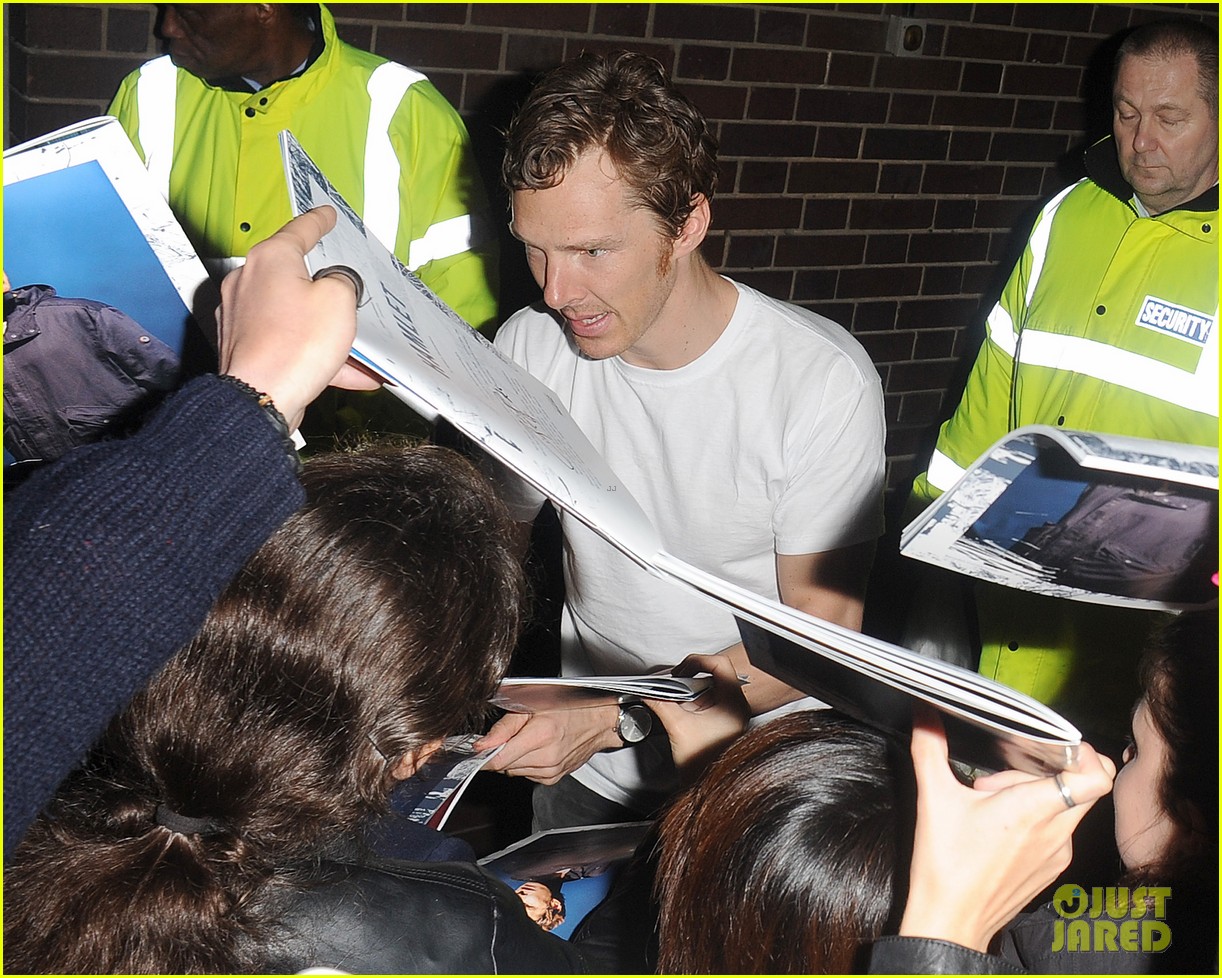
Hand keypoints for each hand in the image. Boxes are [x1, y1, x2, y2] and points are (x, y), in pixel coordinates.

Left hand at [216, 206, 380, 429]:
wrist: (261, 398)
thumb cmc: (298, 344)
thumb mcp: (339, 301)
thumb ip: (343, 282)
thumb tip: (337, 284)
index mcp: (270, 259)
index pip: (299, 230)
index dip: (319, 221)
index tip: (326, 214)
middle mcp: (248, 280)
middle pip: (293, 274)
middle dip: (324, 288)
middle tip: (346, 292)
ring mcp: (241, 314)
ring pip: (292, 313)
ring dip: (324, 329)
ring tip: (356, 349)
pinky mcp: (242, 345)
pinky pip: (285, 341)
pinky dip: (312, 352)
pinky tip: (346, 373)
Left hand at [474, 704, 621, 783]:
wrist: (599, 722)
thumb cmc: (570, 707)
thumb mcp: (534, 705)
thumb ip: (504, 726)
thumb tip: (481, 745)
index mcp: (541, 735)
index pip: (499, 759)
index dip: (483, 756)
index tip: (476, 751)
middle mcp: (546, 758)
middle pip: (504, 766)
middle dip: (500, 752)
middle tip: (512, 734)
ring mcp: (551, 771)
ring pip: (514, 771)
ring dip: (514, 758)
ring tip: (528, 739)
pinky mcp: (553, 778)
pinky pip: (527, 775)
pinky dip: (526, 763)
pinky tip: (537, 749)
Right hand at [647, 653, 749, 777]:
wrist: (708, 788)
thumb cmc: (702, 765)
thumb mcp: (678, 728)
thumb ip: (662, 704)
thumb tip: (649, 692)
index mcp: (733, 703)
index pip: (719, 665)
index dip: (697, 661)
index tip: (680, 670)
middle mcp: (738, 706)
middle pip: (715, 674)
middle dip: (690, 678)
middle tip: (674, 684)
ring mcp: (734, 713)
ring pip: (712, 687)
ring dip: (691, 690)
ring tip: (677, 700)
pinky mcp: (727, 721)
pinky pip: (712, 700)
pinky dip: (695, 701)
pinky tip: (684, 710)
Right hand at [898, 710, 1115, 951]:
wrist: (950, 923)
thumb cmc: (944, 866)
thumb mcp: (933, 798)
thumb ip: (929, 748)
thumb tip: (923, 712)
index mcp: (1033, 810)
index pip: (1095, 777)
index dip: (1086, 754)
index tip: (1055, 747)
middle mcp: (1056, 832)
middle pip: (1085, 788)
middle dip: (1050, 771)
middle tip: (1007, 776)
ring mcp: (1058, 854)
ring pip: (1069, 809)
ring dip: (1040, 796)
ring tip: (995, 804)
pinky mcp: (1052, 870)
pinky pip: (1059, 833)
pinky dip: (1037, 821)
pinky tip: (999, 827)